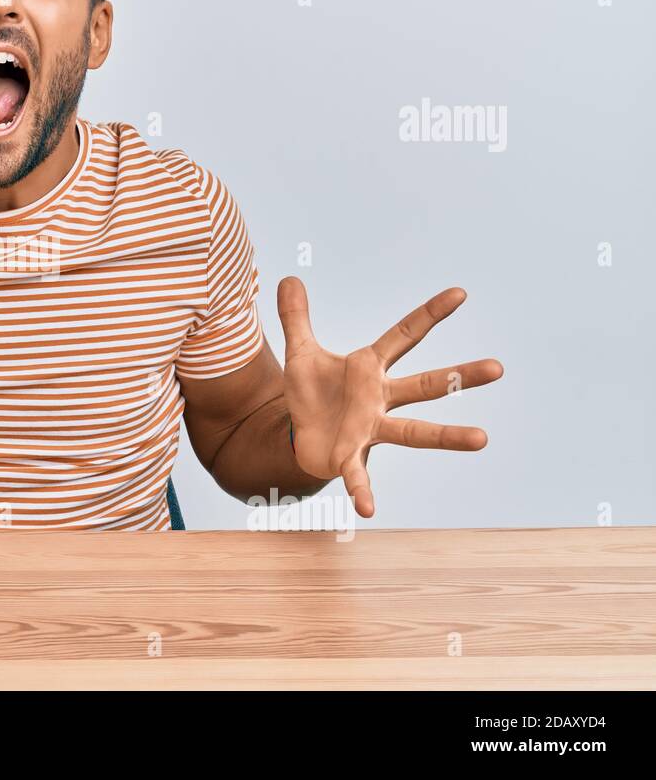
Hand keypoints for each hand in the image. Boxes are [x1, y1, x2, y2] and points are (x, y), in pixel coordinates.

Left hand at [277, 276, 502, 517]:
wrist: (299, 435)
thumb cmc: (311, 394)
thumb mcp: (300, 352)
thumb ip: (295, 317)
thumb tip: (288, 277)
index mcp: (369, 368)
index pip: (404, 335)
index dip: (429, 314)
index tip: (460, 293)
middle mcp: (380, 398)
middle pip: (427, 384)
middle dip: (459, 376)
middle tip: (498, 367)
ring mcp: (372, 429)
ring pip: (415, 432)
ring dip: (447, 436)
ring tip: (482, 439)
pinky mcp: (351, 456)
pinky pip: (359, 475)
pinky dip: (362, 491)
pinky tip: (368, 511)